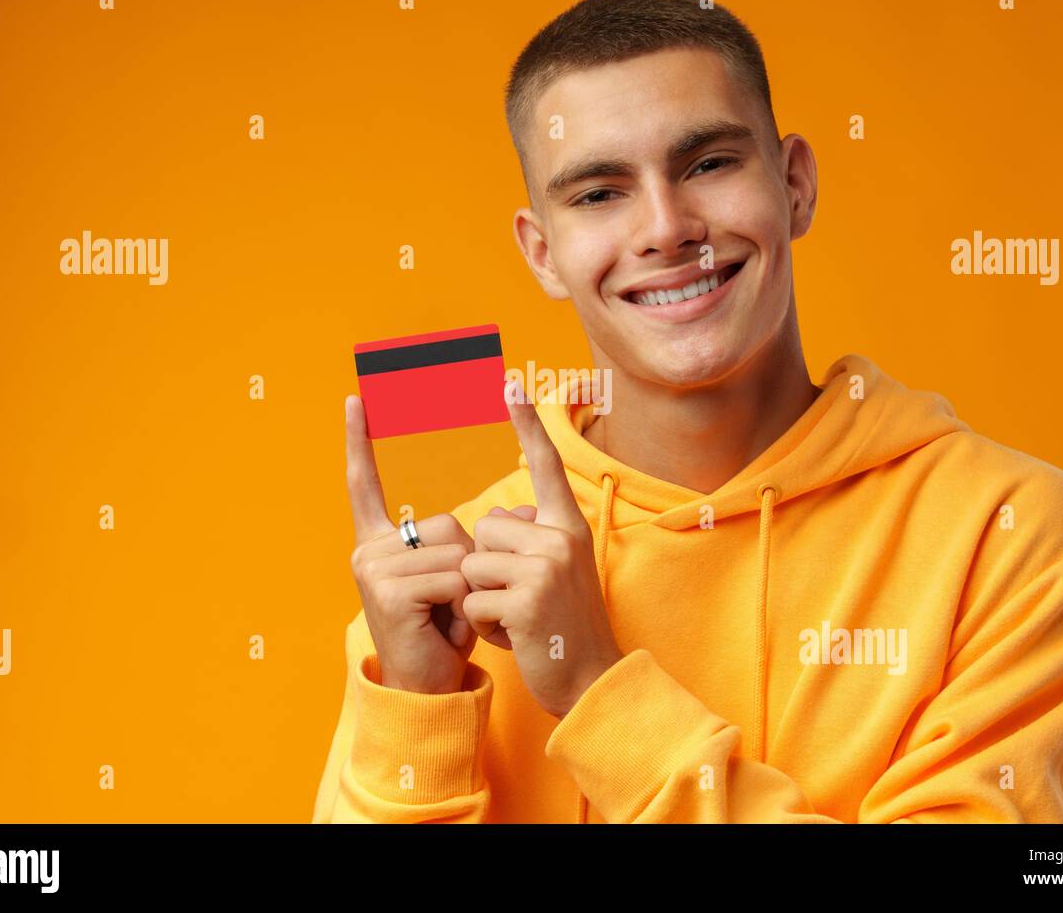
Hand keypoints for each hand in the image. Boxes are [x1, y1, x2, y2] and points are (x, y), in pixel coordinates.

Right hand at [345, 394, 478, 694]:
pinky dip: (463, 604)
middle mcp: (368, 551)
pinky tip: (441, 625)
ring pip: (457, 551)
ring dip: (469, 587)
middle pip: (449, 523)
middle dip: (467, 564)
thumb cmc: (444, 631)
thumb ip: (453, 542)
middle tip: (448, 605)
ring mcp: (374, 570)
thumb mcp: (451, 578)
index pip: (364, 484)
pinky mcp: (390, 591)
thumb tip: (491, 514)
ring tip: (447, 617)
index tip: (355, 398)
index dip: (359, 441)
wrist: (430, 685)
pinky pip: (454, 577)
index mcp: (379, 543)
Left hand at [460, 381, 624, 718]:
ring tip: (517, 619)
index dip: (526, 423)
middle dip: (486, 569)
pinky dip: (483, 625)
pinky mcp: (525, 598)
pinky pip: (473, 599)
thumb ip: (531, 540)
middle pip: (484, 531)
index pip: (545, 464)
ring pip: (473, 565)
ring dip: (482, 599)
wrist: (589, 680)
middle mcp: (560, 537)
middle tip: (521, 600)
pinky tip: (514, 636)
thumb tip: (498, 522)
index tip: (509, 381)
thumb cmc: (562, 626)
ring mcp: (544, 567)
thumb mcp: (556, 572)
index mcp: (568, 525)